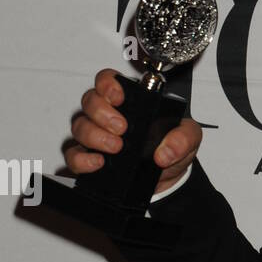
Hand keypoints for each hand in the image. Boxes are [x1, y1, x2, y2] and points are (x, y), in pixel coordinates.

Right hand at [64, 69, 201, 192]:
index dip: (107, 84)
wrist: (167, 179)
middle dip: (102, 113)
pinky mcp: (89, 157)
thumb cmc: (172, 149)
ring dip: (94, 136)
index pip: (108, 81)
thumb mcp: (189, 138)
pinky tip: (98, 162)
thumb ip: (183, 138)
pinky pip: (73, 155)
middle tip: (121, 129)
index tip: (118, 97)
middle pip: (90, 101)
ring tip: (115, 147)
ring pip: (79, 126)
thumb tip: (164, 152)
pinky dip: (82, 158)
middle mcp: (108, 115)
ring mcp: (96, 136)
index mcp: (130, 102)